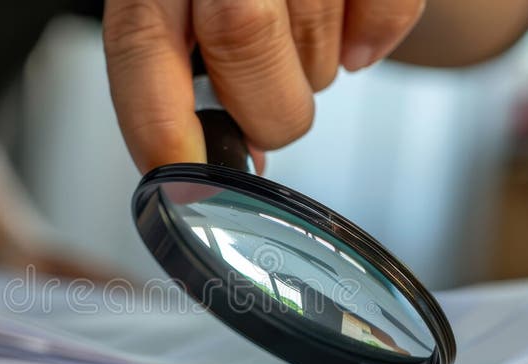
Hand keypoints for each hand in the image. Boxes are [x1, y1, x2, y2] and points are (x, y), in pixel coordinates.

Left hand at [103, 0, 424, 173]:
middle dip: (263, 110)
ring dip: (313, 71)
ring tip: (301, 41)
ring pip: (316, 40)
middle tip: (265, 110)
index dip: (156, 119)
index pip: (140, 36)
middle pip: (239, 37)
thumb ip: (179, 74)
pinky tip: (355, 36)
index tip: (181, 181)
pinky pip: (387, 10)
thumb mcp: (184, 9)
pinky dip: (375, 37)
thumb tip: (208, 166)